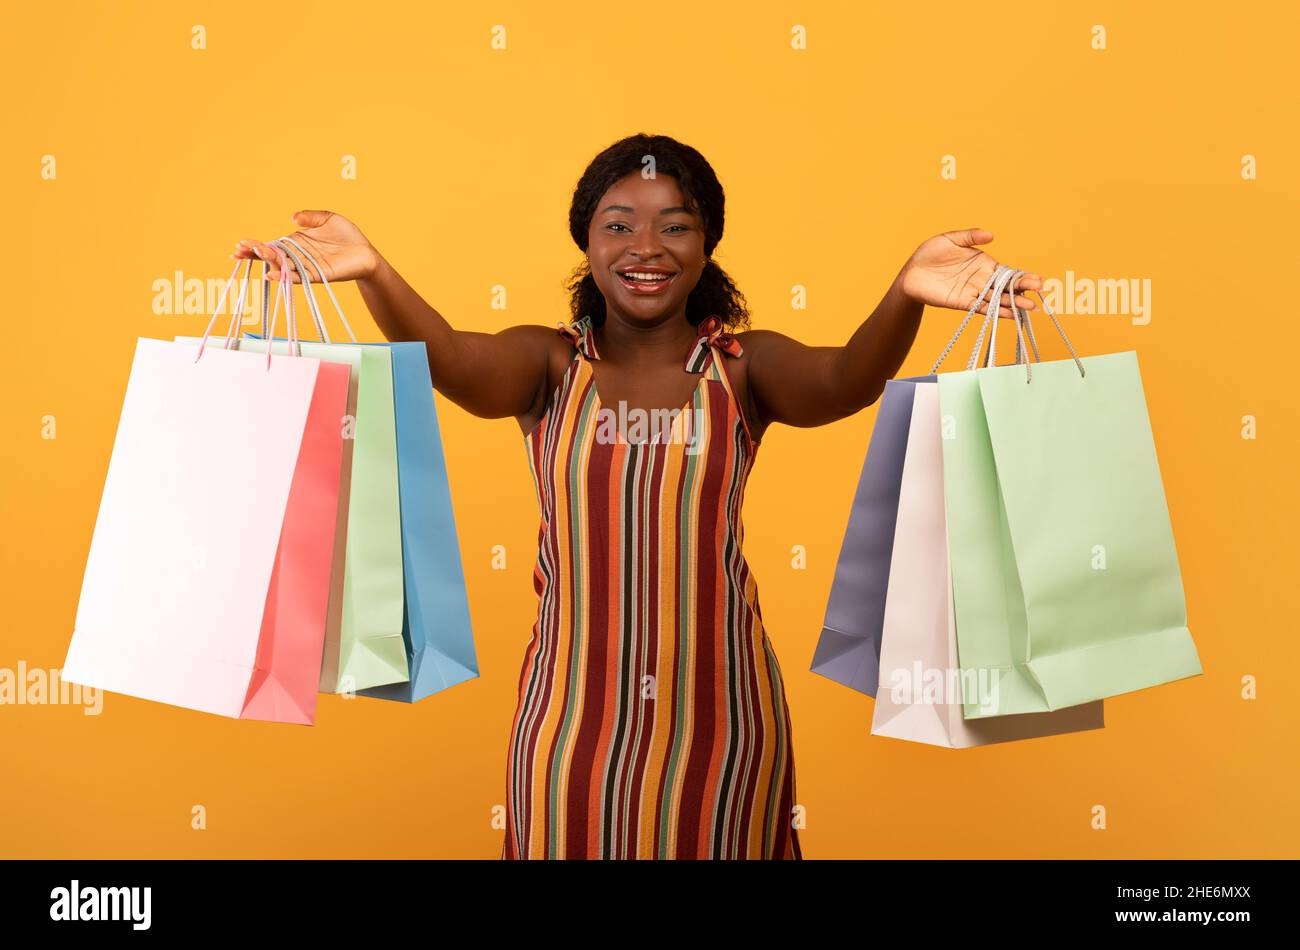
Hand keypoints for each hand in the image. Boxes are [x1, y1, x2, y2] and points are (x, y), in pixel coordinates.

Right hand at [232, 210, 379, 282]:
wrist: (366, 252)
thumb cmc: (346, 235)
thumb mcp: (327, 218)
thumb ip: (310, 216)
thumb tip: (292, 217)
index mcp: (295, 243)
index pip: (270, 245)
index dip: (254, 246)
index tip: (239, 246)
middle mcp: (297, 256)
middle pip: (272, 256)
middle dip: (256, 253)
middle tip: (240, 249)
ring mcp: (306, 267)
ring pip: (282, 266)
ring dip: (268, 262)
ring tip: (256, 254)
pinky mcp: (317, 275)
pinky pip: (298, 277)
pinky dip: (285, 276)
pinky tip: (272, 274)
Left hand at [897, 228, 1040, 319]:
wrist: (911, 272)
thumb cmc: (930, 254)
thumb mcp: (951, 239)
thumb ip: (971, 236)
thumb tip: (992, 235)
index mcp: (984, 264)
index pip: (1008, 271)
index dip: (1023, 276)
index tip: (1038, 279)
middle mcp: (983, 279)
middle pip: (1007, 286)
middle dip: (1023, 289)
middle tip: (1041, 290)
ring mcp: (974, 292)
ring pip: (998, 299)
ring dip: (1014, 304)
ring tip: (1030, 307)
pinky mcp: (963, 302)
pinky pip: (982, 308)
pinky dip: (996, 312)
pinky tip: (1010, 315)